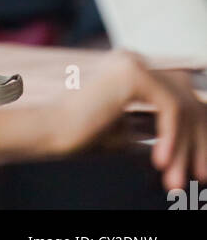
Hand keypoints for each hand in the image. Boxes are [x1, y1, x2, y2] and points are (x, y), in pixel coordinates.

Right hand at [49, 50, 206, 191]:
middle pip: (186, 97)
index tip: (198, 167)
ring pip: (182, 105)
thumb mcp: (126, 130)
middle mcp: (134, 59)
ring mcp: (133, 62)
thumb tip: (186, 142)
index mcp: (131, 69)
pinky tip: (160, 162)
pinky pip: (170, 108)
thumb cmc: (79, 136)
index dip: (194, 132)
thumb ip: (152, 127)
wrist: (48, 131)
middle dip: (198, 139)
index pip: (178, 95)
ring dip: (185, 146)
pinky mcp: (132, 74)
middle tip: (200, 177)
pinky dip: (172, 138)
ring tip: (175, 179)